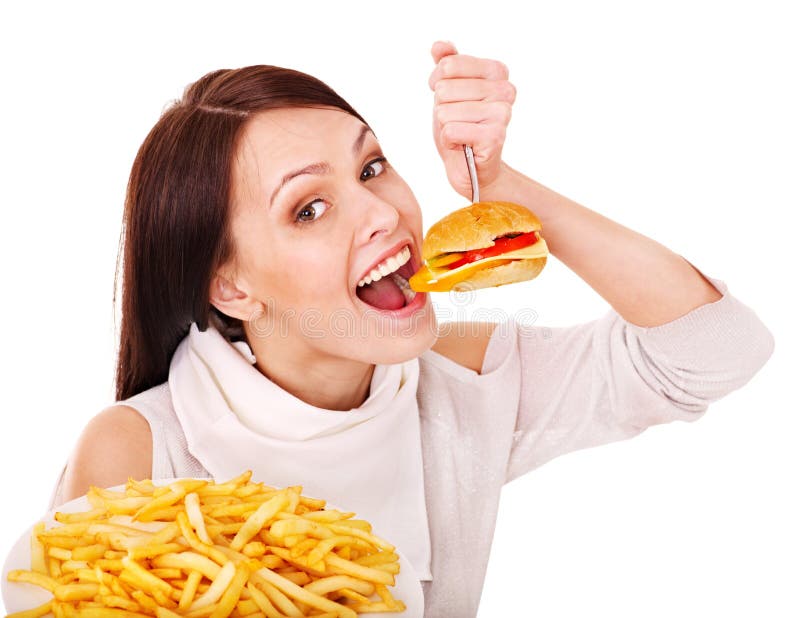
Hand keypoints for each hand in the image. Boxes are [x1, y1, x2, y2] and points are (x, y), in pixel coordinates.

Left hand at [428, 40, 515, 200]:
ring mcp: (502, 113)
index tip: (451, 100)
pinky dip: (450, 142)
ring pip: (445, 112)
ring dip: (446, 128)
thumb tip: (439, 45)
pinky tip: (463, 146)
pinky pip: (450, 131)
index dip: (438, 84)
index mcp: (497, 71)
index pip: (447, 65)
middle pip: (444, 90)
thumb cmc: (461, 127)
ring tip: (462, 134)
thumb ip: (446, 65)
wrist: (471, 167)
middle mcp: (505, 89)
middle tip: (458, 122)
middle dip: (442, 110)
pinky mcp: (495, 136)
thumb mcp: (448, 92)